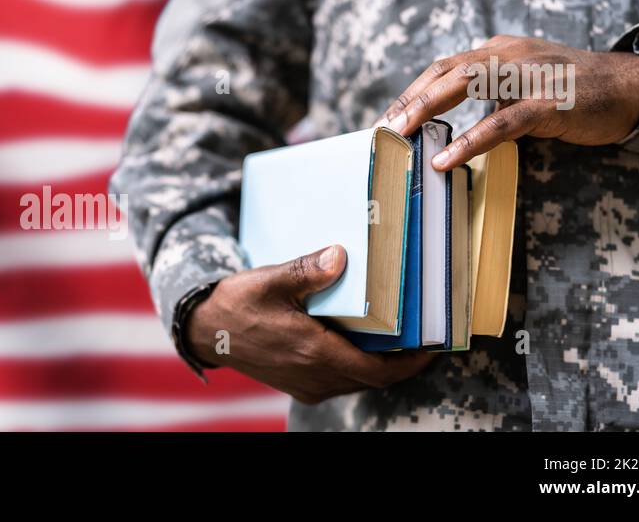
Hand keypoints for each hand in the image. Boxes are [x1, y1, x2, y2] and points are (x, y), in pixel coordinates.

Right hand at [186, 245, 434, 403]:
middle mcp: (314, 376)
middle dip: (401, 362)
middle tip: (423, 338)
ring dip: (379, 366)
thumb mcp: (270, 280)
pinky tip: (361, 344)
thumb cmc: (236, 304)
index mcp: (314, 352)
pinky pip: (339, 381)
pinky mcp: (297, 384)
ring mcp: (305, 384)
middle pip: (373, 379)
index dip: (411, 363)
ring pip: (357, 382)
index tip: (434, 346)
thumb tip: (340, 255)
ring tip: (397, 340)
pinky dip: (357, 367)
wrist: (204, 330)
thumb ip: (307, 269)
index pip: (378, 371)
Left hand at [377, 35, 638, 170]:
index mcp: (500, 51)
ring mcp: (528, 76)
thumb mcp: (524, 84)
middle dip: (411, 100)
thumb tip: (449, 121)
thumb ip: (490, 95)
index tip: (388, 117)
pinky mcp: (548, 102)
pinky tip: (446, 159)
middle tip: (384, 128)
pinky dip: (469, 141)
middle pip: (446, 72)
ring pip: (465, 85)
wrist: (630, 88)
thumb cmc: (573, 91)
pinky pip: (501, 123)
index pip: (444, 67)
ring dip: (427, 110)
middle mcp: (509, 55)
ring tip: (401, 136)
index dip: (413, 92)